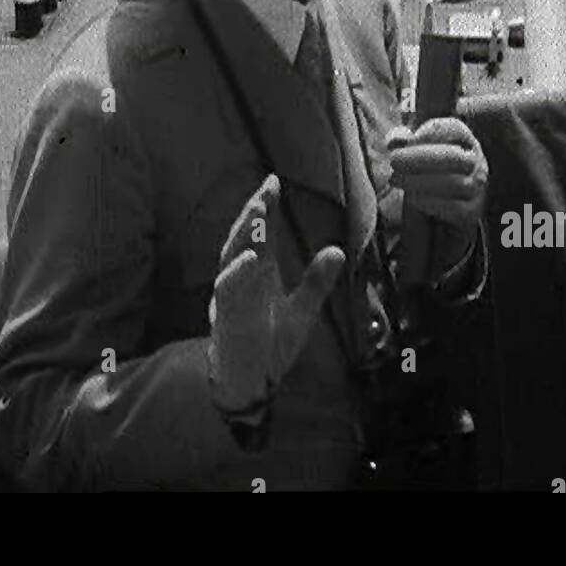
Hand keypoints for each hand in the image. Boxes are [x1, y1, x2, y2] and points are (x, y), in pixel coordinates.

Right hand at [207, 174, 344, 413]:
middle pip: (244, 238)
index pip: (262, 235)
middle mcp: (242, 279)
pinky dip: (238, 273)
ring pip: (232, 257)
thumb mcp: (302, 311)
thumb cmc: (271, 345)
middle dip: (254, 213)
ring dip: (244, 234)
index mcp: (259, 275)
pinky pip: (229, 291)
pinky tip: (250, 258)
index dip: (266, 209)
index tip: (274, 182)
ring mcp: (232, 296)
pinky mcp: (227, 316)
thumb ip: (316, 282)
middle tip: (267, 188)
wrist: (251, 383)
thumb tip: (337, 250)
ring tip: (258, 210)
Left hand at [386, 117, 487, 238]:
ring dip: (421, 181)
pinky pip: (456, 208)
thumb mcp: (417, 152)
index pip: (454, 129)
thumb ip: (406, 143)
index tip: (405, 141)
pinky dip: (432, 203)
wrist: (442, 209)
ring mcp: (476, 187)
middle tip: (393, 160)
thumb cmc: (426, 171)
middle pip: (453, 157)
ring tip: (395, 179)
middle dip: (420, 157)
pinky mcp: (472, 211)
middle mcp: (475, 161)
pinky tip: (411, 198)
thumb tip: (393, 142)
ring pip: (456, 184)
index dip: (428, 133)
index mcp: (464, 139)